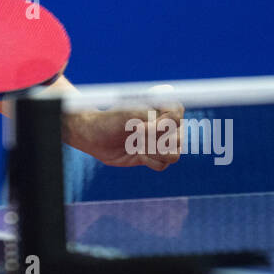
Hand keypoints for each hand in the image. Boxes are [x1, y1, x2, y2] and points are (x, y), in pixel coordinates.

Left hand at [64, 98, 183, 170]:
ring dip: (153, 152)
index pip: (178, 116)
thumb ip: (154, 114)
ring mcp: (161, 143)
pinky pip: (162, 165)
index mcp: (162, 108)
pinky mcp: (154, 158)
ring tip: (137, 145)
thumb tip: (173, 110)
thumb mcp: (131, 114)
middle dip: (154, 140)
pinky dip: (149, 160)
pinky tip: (136, 153)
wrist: (94, 135)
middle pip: (179, 138)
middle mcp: (166, 126)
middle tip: (135, 134)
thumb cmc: (112, 119)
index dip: (163, 125)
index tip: (140, 126)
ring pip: (174, 155)